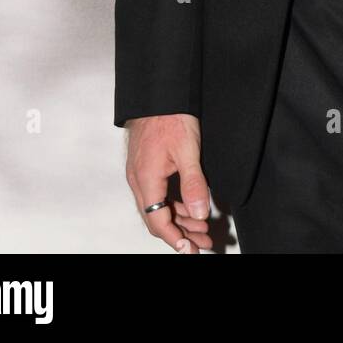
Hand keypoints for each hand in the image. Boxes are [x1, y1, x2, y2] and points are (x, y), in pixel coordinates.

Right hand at [125, 113, 211, 252]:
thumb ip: (193, 184)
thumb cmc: (170, 116)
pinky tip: (190, 207)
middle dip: (180, 233)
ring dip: (179, 220)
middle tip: (203, 242)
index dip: (174, 238)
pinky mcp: (146, 166)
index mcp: (146, 179)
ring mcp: (141, 173)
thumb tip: (199, 213)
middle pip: (156, 218)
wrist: (158, 93)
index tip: (190, 249)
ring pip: (158, 207)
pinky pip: (158, 194)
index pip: (156, 220)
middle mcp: (139, 180)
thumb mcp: (188, 150)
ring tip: (202, 227)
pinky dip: (174, 205)